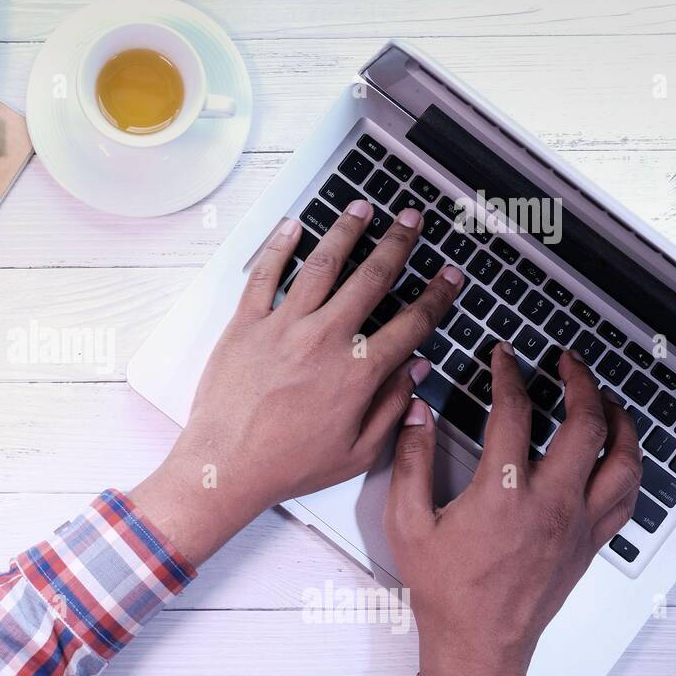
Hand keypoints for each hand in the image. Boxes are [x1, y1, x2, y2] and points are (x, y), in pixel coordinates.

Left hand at [130, 200, 464, 565]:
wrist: (226, 466)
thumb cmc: (287, 466)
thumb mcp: (357, 452)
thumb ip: (392, 407)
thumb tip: (415, 371)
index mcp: (358, 372)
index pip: (412, 323)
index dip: (437, 296)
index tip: (450, 276)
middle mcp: (324, 339)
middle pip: (371, 278)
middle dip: (398, 243)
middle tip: (411, 220)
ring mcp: (283, 327)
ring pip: (322, 264)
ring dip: (346, 232)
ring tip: (362, 209)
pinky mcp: (245, 324)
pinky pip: (264, 275)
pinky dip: (279, 246)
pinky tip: (293, 227)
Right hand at [386, 343, 641, 675]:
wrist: (477, 641)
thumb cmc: (444, 589)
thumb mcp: (406, 522)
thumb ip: (410, 461)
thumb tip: (417, 414)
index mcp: (503, 494)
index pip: (514, 413)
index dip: (508, 374)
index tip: (504, 357)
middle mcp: (550, 504)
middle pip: (585, 424)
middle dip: (580, 381)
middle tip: (566, 362)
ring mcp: (578, 524)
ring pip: (621, 459)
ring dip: (617, 418)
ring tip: (603, 398)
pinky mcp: (590, 543)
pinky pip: (627, 496)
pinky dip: (628, 465)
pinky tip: (617, 452)